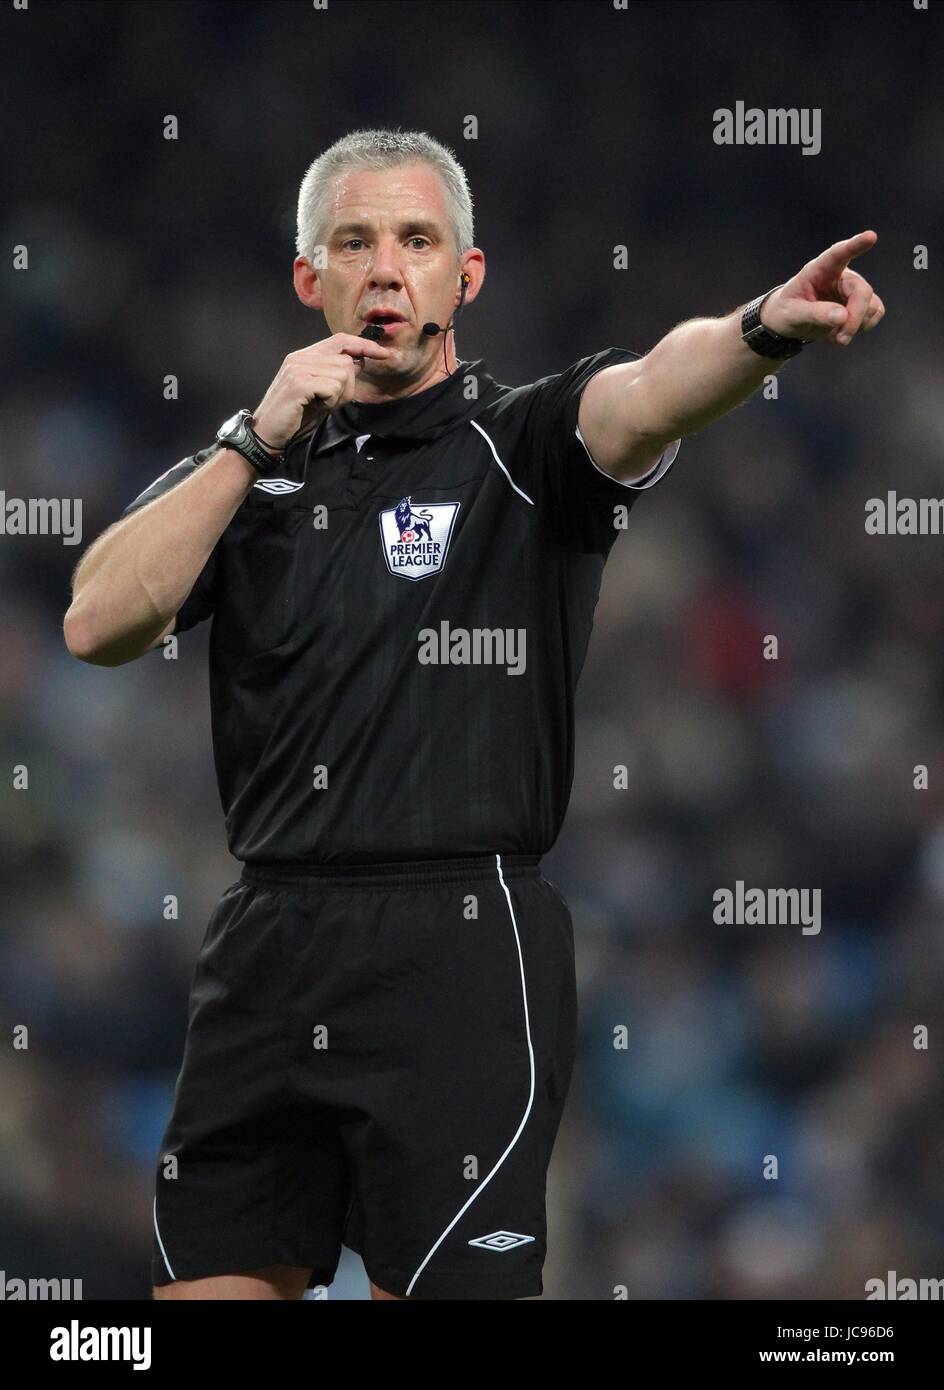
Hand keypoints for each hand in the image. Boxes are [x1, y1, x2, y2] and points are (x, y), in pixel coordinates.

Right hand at [252, 333, 393, 449]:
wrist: (267, 434)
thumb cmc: (295, 416)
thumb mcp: (322, 393)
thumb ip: (338, 376)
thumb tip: (361, 361)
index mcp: (305, 356)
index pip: (340, 340)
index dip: (364, 345)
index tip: (384, 353)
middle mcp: (301, 357)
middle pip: (346, 362)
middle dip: (347, 387)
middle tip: (327, 402)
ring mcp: (298, 368)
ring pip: (342, 375)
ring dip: (337, 396)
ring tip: (318, 405)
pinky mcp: (299, 383)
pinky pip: (333, 387)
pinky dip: (329, 402)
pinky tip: (314, 407)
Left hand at [761, 230, 885, 346]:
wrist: (791, 322)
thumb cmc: (787, 311)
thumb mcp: (793, 314)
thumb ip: (815, 314)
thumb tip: (843, 317)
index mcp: (820, 269)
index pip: (839, 254)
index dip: (855, 245)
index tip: (871, 236)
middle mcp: (842, 276)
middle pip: (862, 291)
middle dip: (855, 317)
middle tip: (842, 339)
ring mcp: (853, 289)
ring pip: (871, 305)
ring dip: (856, 326)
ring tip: (836, 336)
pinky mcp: (862, 304)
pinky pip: (874, 315)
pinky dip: (861, 328)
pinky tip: (842, 332)